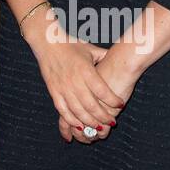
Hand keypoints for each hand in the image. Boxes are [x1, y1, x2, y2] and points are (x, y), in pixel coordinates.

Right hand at [26, 16, 124, 135]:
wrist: (47, 41)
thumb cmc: (71, 44)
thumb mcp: (90, 49)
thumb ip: (104, 56)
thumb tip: (121, 57)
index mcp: (86, 70)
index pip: (102, 90)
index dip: (112, 100)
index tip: (121, 104)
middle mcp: (74, 81)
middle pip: (91, 105)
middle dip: (103, 116)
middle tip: (112, 122)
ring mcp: (63, 88)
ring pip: (77, 111)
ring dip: (89, 122)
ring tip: (98, 128)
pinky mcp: (53, 92)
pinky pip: (63, 110)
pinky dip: (71, 121)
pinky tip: (79, 127)